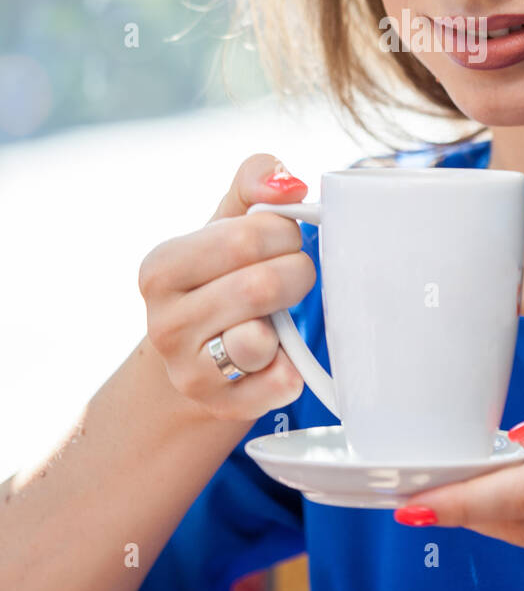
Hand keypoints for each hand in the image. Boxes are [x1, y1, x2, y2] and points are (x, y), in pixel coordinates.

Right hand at [140, 153, 316, 421]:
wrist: (198, 355)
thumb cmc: (220, 275)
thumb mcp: (227, 222)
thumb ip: (255, 182)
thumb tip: (290, 183)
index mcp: (160, 268)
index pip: (247, 236)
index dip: (284, 232)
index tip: (283, 240)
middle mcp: (165, 323)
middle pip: (262, 285)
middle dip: (296, 272)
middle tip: (293, 273)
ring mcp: (190, 372)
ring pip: (263, 339)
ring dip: (289, 320)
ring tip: (278, 314)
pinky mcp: (224, 407)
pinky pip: (280, 382)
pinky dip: (292, 366)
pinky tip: (278, 354)